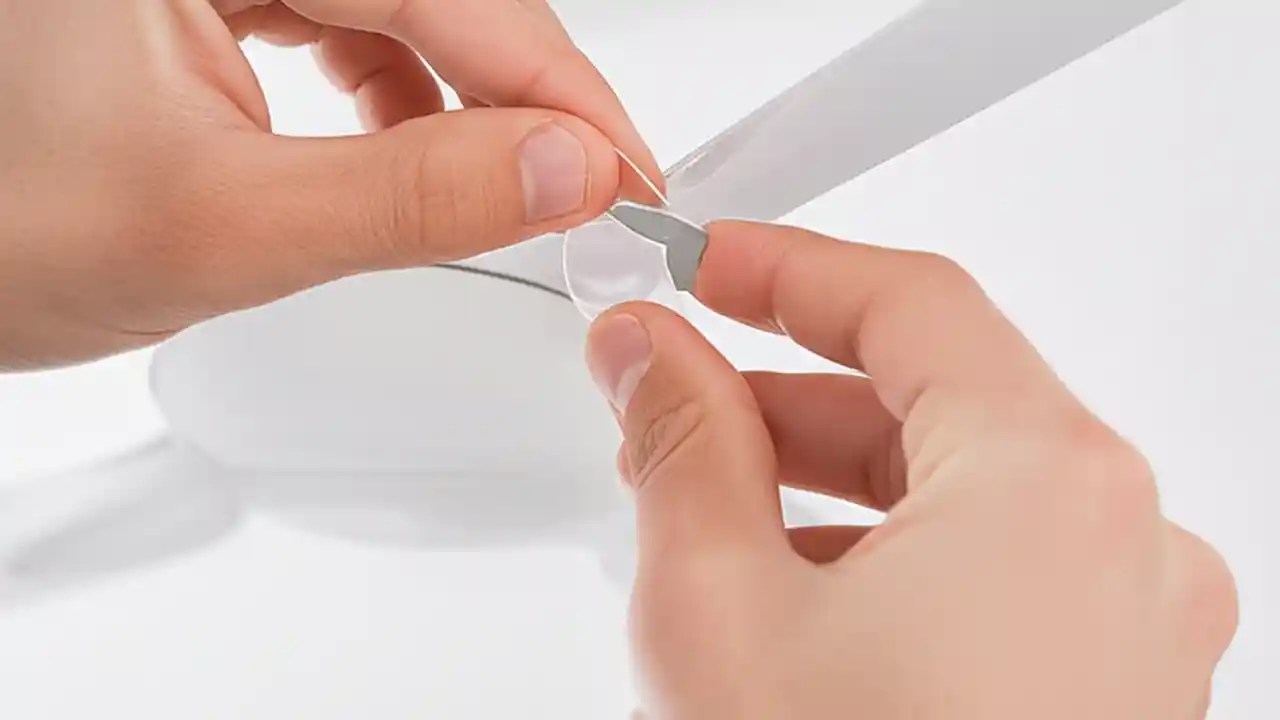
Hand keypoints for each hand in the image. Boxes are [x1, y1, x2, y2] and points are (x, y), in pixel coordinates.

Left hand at [0, 0, 659, 369]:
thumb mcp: (226, 225)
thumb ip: (410, 197)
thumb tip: (563, 172)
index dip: (556, 87)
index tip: (623, 172)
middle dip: (523, 93)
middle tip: (589, 188)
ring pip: (400, 8)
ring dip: (467, 97)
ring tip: (503, 185)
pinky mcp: (208, 4)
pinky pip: (347, 26)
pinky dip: (400, 96)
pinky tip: (409, 153)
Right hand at [586, 222, 1237, 718]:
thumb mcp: (720, 610)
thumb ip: (683, 445)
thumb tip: (650, 352)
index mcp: (1054, 487)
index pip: (911, 302)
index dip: (786, 268)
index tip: (704, 263)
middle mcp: (1128, 549)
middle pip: (938, 402)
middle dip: (788, 397)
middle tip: (671, 396)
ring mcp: (1135, 633)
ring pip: (963, 499)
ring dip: (831, 488)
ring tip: (710, 513)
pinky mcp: (1110, 697)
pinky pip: (995, 580)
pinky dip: (892, 564)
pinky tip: (795, 605)